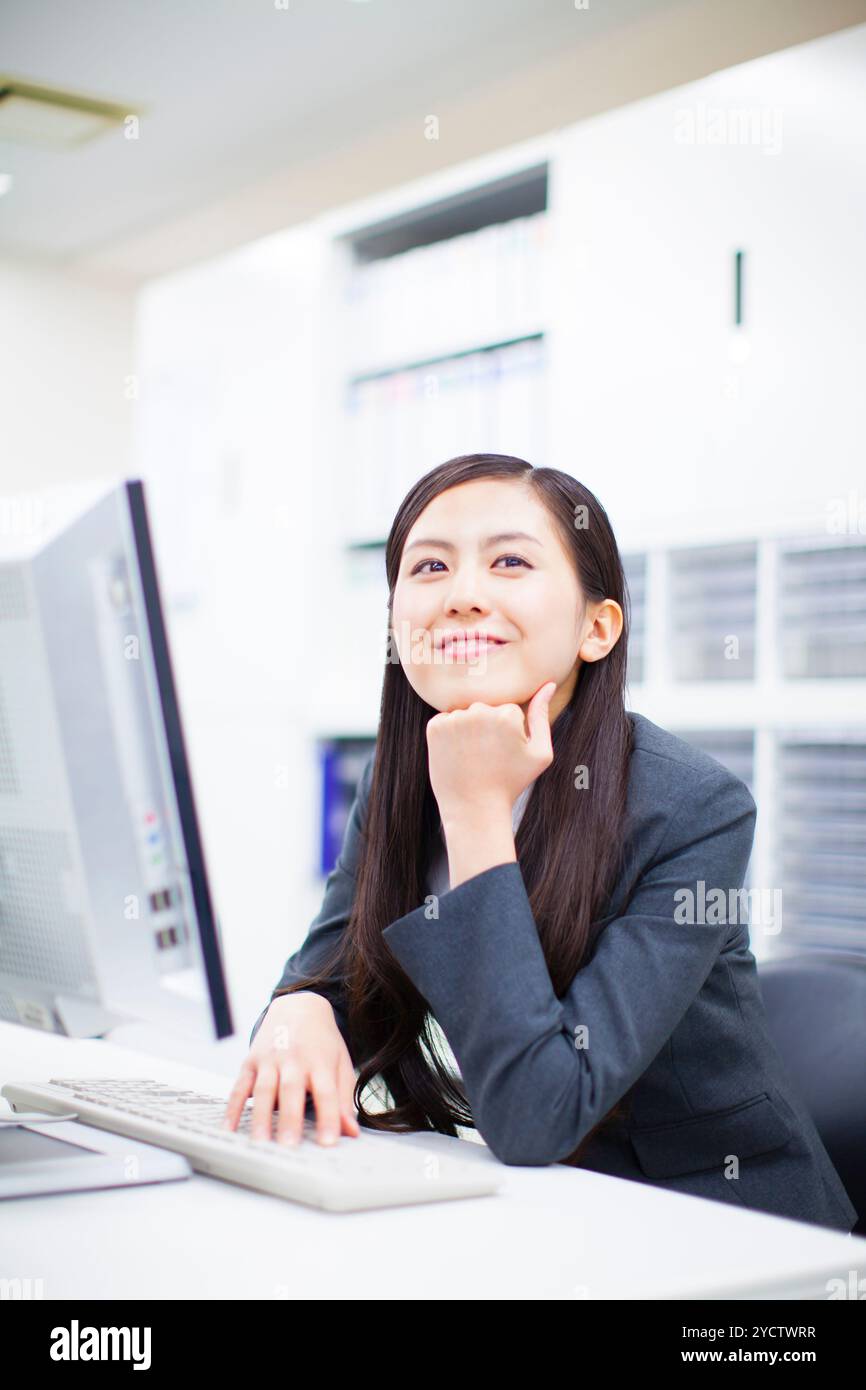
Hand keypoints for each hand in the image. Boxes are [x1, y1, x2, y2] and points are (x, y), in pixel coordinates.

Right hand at [222, 992, 359, 1146]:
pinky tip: (228, 1129)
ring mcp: (270, 1058)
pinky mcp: (250, 1060)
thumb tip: (352, 1133)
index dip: (328, 1117)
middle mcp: (294, 1058)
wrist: (299, 1006)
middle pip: (291, 1090)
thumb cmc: (323, 1043)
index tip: (328, 1142)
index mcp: (320, 1061)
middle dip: (289, 1119)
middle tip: (289, 1147)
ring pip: (263, 1089)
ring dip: (260, 1117)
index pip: (326, 1092)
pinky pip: (239, 1086)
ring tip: (260, 1144)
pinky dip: (232, 1108)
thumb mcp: (340, 1064)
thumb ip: (343, 1099)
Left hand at [426, 680, 556, 825]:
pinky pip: (445, 720)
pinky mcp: (434, 727)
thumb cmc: (511, 783)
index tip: (505, 754)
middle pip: (485, 709)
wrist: (474, 809)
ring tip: (472, 758)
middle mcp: (479, 710)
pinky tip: (457, 755)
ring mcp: (455, 718)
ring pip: (465, 714)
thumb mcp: (539, 753)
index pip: (508, 710)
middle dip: (487, 728)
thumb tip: (548, 684)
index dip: (509, 733)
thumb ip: (542, 715)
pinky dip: (449, 734)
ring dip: (468, 730)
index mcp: (507, 714)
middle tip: (488, 758)